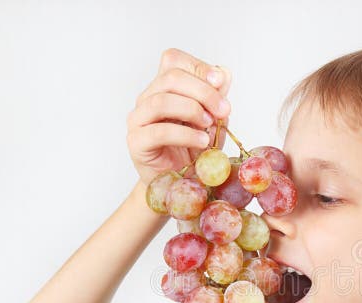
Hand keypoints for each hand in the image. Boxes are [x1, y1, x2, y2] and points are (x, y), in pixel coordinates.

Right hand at [126, 48, 231, 187]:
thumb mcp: (213, 120)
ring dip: (193, 110)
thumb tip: (225, 73)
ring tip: (210, 126)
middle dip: (203, 92)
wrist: (180, 183)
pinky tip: (202, 141)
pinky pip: (159, 131)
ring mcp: (138, 119)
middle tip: (223, 110)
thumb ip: (216, 97)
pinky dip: (185, 134)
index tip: (221, 82)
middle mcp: (147, 98)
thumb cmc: (193, 149)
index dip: (197, 66)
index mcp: (163, 87)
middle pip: (170, 77)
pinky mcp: (136, 142)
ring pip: (162, 101)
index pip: (173, 60)